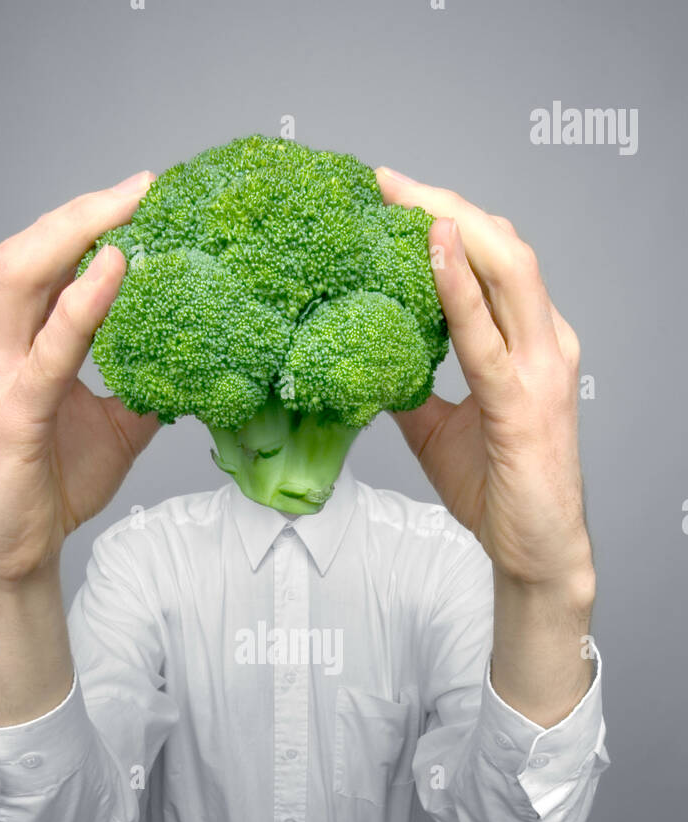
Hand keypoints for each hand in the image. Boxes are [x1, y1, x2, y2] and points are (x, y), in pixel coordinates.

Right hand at [0, 171, 158, 586]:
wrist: (17, 548)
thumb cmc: (53, 482)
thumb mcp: (117, 424)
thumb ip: (145, 382)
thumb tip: (201, 360)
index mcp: (17, 339)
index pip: (49, 260)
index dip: (92, 221)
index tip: (149, 196)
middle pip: (29, 249)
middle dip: (85, 209)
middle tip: (145, 186)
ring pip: (22, 276)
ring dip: (77, 232)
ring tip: (130, 208)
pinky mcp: (10, 412)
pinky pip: (48, 348)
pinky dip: (82, 305)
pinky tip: (115, 273)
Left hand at [375, 169, 593, 590]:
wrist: (534, 553)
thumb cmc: (496, 489)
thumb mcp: (438, 428)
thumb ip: (411, 386)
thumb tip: (362, 361)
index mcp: (530, 343)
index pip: (492, 260)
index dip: (445, 219)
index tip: (390, 196)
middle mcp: (546, 343)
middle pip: (501, 246)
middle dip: (443, 203)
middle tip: (384, 181)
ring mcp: (542, 369)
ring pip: (506, 269)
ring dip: (451, 225)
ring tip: (402, 197)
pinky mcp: (524, 404)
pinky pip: (487, 336)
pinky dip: (459, 287)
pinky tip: (431, 252)